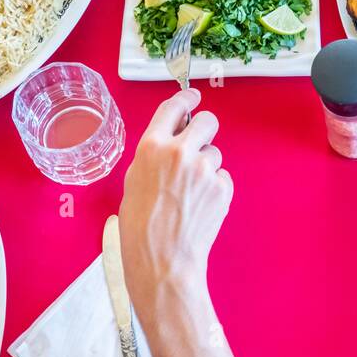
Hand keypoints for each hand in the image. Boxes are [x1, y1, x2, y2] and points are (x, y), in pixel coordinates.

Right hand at [118, 89, 230, 298]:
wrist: (162, 260)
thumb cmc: (141, 227)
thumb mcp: (134, 180)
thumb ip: (154, 153)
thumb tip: (171, 136)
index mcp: (152, 147)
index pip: (174, 106)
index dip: (187, 99)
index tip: (193, 96)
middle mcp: (180, 152)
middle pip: (208, 120)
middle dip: (204, 130)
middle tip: (198, 145)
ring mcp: (204, 169)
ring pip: (215, 152)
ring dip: (206, 166)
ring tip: (189, 193)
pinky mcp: (222, 187)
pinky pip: (222, 177)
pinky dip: (214, 187)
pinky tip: (199, 205)